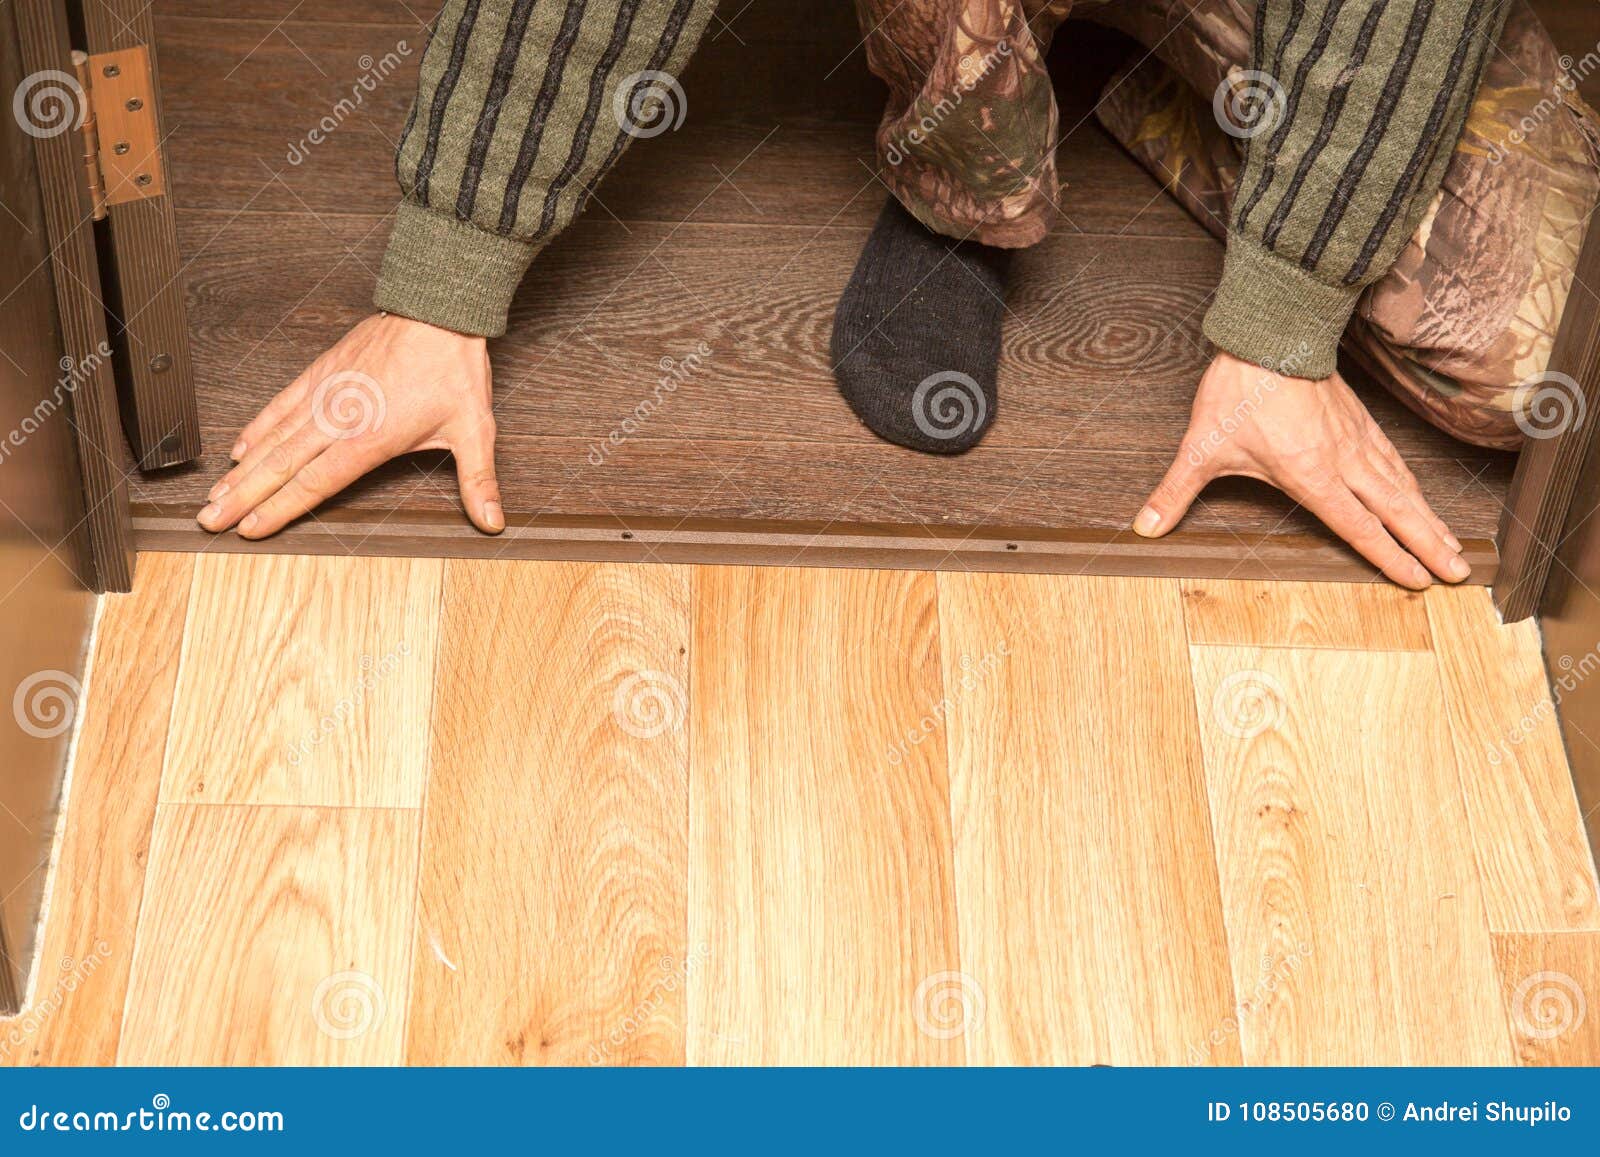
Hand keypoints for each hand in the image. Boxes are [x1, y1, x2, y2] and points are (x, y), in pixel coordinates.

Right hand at [198, 312, 502, 538]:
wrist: (438, 310)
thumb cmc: (454, 369)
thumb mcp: (475, 430)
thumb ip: (478, 481)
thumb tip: (493, 522)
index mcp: (370, 438)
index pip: (316, 483)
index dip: (280, 508)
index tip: (250, 529)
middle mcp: (339, 418)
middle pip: (281, 465)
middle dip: (243, 496)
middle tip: (210, 521)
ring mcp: (326, 393)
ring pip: (274, 437)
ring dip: (242, 469)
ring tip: (214, 494)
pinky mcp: (323, 371)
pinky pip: (282, 404)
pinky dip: (258, 427)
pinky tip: (240, 447)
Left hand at [1134, 351, 1468, 589]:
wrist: (1268, 334)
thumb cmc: (1237, 391)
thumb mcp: (1200, 448)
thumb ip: (1174, 493)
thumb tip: (1145, 527)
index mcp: (1310, 475)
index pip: (1357, 526)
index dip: (1388, 556)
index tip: (1417, 580)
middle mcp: (1342, 461)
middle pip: (1395, 511)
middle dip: (1427, 544)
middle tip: (1458, 572)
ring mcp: (1355, 439)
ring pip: (1401, 486)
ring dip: (1428, 517)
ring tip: (1452, 544)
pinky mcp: (1358, 420)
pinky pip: (1393, 460)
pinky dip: (1413, 484)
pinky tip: (1419, 496)